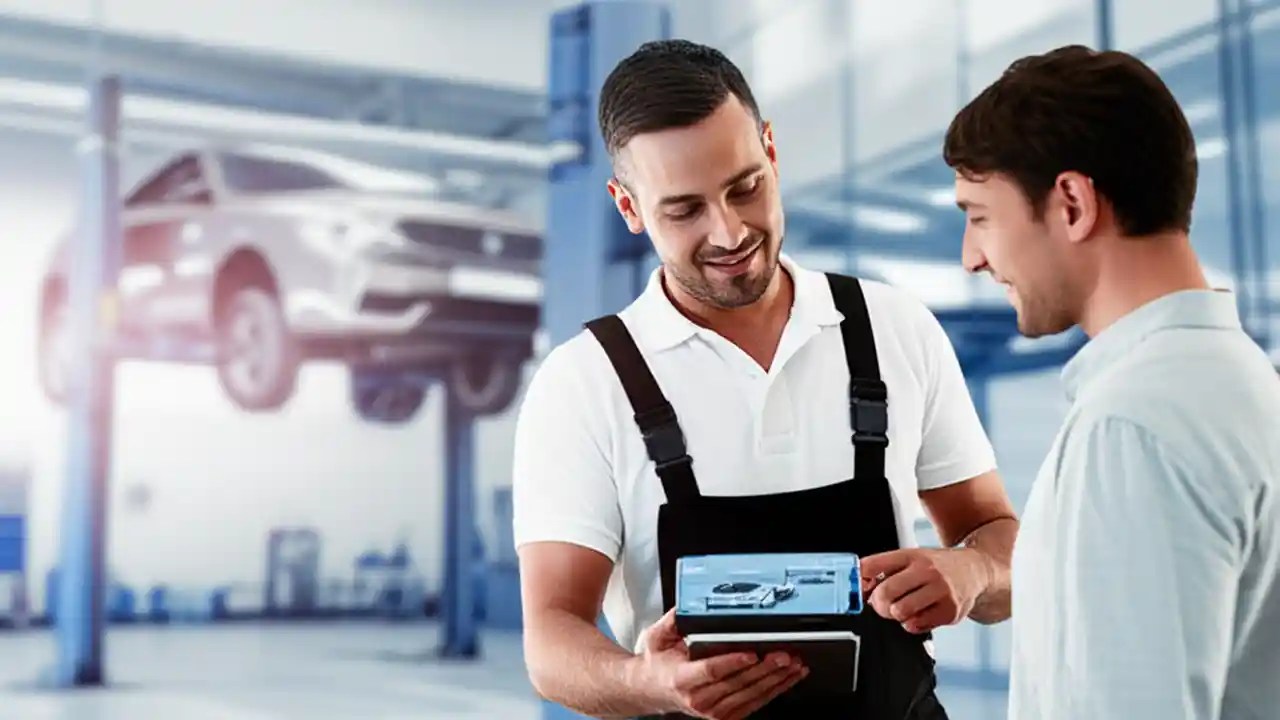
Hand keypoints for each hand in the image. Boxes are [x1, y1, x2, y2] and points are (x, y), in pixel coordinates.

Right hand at [633, 609, 808, 719]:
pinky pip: (755, 703)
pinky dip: (775, 690)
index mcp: (682, 678)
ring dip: (775, 679)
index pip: (711, 671)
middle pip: (737, 683)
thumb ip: (671, 621)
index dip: (733, 663)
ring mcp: (714, 711)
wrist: (654, 690)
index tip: (751, 653)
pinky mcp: (727, 715)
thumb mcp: (656, 637)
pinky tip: (788, 677)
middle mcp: (699, 699)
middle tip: (783, 653)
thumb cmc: (659, 664)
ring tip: (793, 664)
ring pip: (751, 694)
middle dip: (764, 668)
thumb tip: (685, 606)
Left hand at [860, 548, 991, 633]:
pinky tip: (920, 613)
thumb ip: (885, 569)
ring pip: (900, 611)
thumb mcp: (911, 558)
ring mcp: (940, 591)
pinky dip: (912, 623)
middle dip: (878, 603)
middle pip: (885, 592)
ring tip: (903, 608)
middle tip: (882, 604)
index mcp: (912, 555)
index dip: (860, 579)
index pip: (874, 565)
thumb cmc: (937, 567)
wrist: (975, 571)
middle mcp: (927, 570)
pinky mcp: (950, 611)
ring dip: (896, 614)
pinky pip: (916, 625)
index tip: (860, 587)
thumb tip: (861, 587)